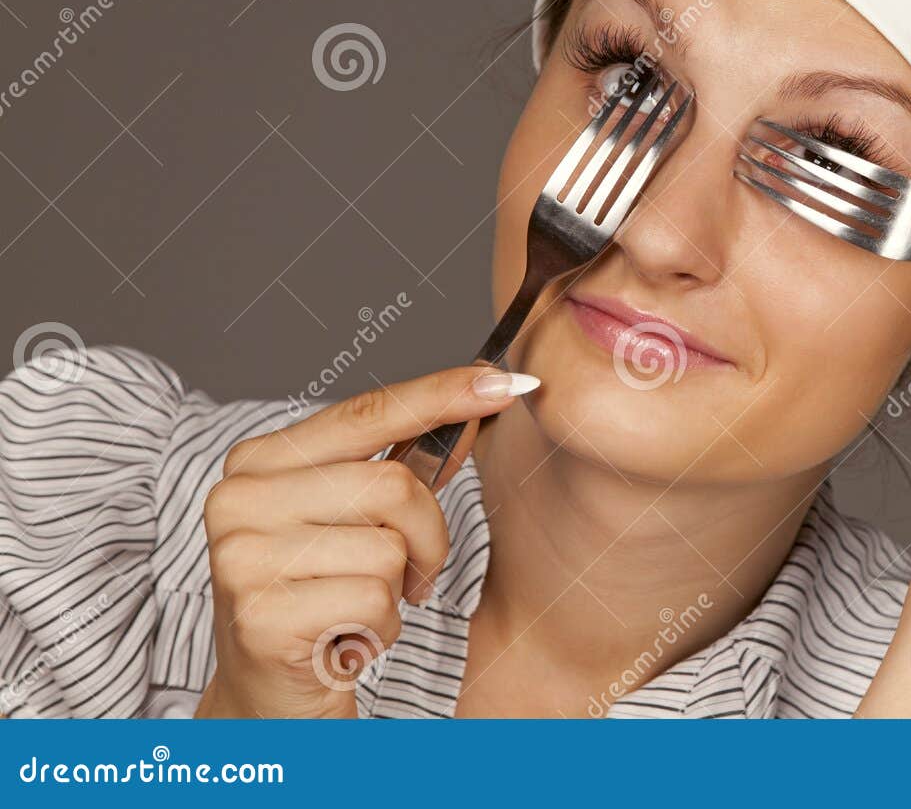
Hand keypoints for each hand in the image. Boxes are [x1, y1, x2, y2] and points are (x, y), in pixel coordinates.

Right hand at [195, 366, 536, 717]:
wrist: (268, 698)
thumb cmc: (321, 596)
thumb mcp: (360, 518)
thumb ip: (409, 457)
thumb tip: (481, 389)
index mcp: (259, 461)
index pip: (366, 413)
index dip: (440, 395)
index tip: (504, 380)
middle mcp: (238, 499)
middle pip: (393, 487)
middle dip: (427, 537)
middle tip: (409, 574)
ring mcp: (242, 558)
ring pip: (388, 550)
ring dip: (398, 591)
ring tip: (358, 609)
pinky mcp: (260, 617)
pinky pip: (374, 603)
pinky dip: (380, 630)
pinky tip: (345, 640)